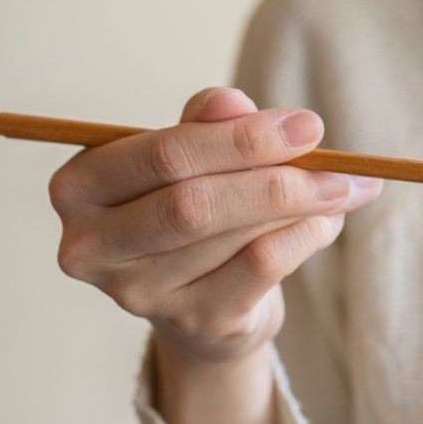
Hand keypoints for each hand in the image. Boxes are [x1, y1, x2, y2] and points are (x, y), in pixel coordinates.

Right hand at [50, 87, 381, 362]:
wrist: (205, 305)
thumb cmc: (192, 210)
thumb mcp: (191, 160)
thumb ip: (206, 125)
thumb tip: (233, 102)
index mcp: (79, 187)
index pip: (163, 156)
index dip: (240, 139)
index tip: (308, 126)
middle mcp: (93, 247)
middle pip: (194, 203)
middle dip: (275, 176)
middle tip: (338, 163)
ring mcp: (140, 294)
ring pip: (235, 235)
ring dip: (302, 205)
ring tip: (343, 188)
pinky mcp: (194, 322)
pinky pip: (262, 267)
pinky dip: (305, 237)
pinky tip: (328, 222)